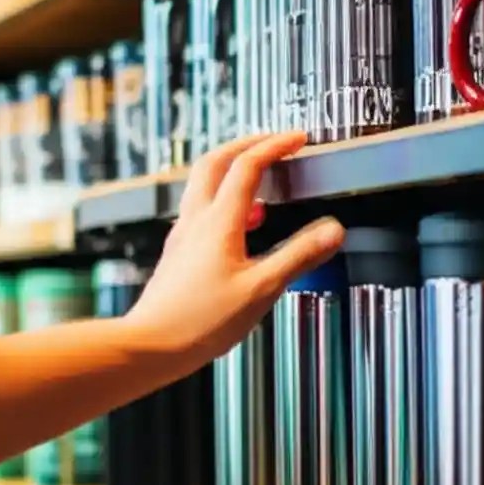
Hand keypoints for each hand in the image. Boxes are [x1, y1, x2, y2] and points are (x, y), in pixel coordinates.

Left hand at [123, 132, 344, 369]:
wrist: (151, 345)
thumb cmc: (200, 322)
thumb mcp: (261, 290)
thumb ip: (298, 256)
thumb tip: (332, 230)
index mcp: (218, 222)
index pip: (247, 166)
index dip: (275, 146)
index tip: (297, 138)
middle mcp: (196, 221)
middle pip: (216, 161)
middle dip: (247, 144)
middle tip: (274, 142)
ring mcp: (183, 235)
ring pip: (204, 183)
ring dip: (232, 169)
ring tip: (261, 177)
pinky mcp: (179, 252)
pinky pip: (201, 209)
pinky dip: (224, 200)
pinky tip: (242, 224)